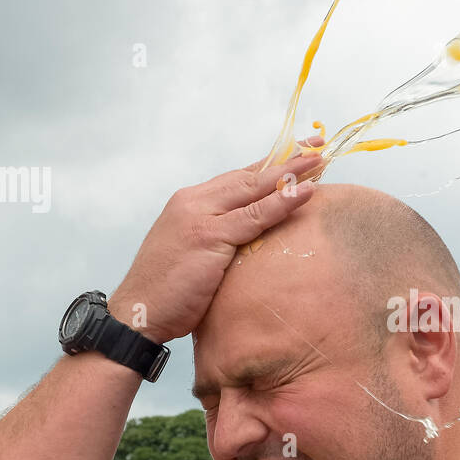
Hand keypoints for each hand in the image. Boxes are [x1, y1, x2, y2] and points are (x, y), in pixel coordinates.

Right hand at [107, 137, 324, 344]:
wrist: (138, 313)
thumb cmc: (168, 293)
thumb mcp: (196, 256)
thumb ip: (220, 240)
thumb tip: (250, 242)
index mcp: (190, 203)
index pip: (237, 178)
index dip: (270, 166)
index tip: (298, 154)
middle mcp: (195, 201)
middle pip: (249, 175)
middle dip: (286, 159)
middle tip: (317, 146)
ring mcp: (201, 216)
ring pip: (254, 188)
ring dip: (291, 172)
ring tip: (321, 159)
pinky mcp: (209, 236)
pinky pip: (255, 216)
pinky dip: (282, 201)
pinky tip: (306, 191)